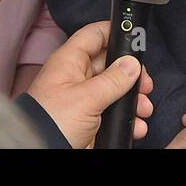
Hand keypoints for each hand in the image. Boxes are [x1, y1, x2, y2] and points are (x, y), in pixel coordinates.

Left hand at [26, 21, 155, 148]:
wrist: (40, 152)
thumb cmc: (51, 123)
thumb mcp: (86, 98)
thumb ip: (113, 80)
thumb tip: (132, 65)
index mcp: (70, 62)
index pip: (95, 35)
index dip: (115, 33)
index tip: (136, 39)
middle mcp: (77, 77)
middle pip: (110, 64)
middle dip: (131, 74)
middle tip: (145, 84)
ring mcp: (83, 99)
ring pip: (115, 90)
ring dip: (133, 99)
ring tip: (144, 108)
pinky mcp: (88, 119)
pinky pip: (112, 112)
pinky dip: (127, 118)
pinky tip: (136, 124)